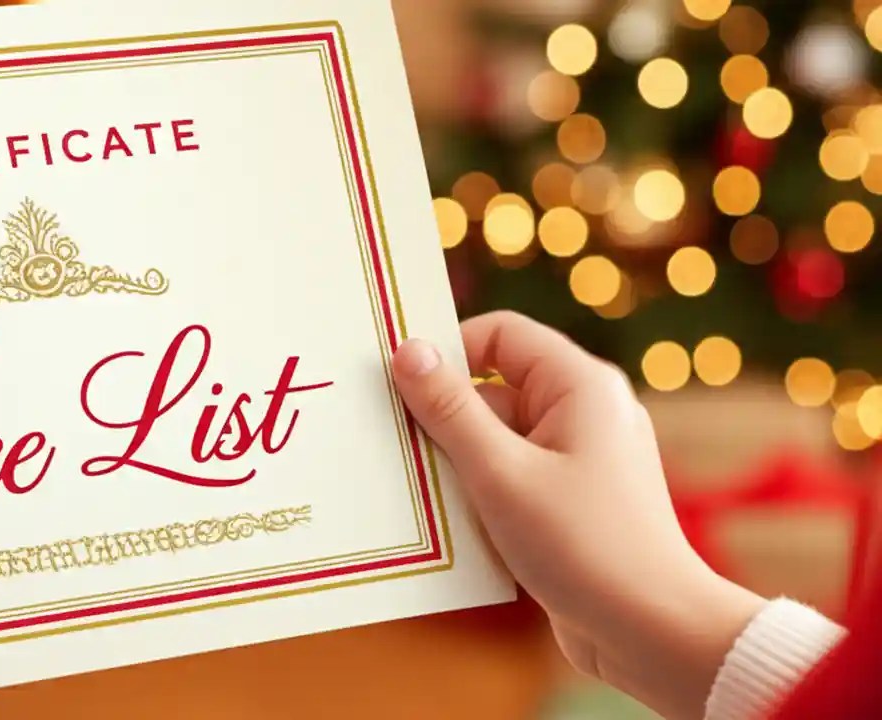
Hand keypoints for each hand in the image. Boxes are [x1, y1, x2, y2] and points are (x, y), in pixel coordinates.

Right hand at [392, 311, 762, 719]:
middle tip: (397, 445)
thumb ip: (450, 410)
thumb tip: (409, 350)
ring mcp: (581, 457)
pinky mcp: (573, 500)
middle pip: (494, 388)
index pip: (500, 334)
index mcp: (580, 385)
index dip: (448, 351)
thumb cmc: (583, 546)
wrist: (652, 632)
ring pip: (498, 438)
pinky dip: (482, 492)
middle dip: (445, 417)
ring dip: (459, 462)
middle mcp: (585, 411)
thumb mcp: (500, 473)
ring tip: (424, 493)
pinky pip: (513, 476)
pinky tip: (455, 524)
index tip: (399, 384)